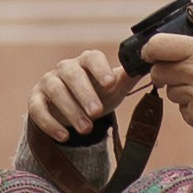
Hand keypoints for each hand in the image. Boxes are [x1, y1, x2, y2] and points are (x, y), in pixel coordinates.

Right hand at [22, 0, 192, 175]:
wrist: (71, 110)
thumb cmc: (97, 94)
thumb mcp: (115, 87)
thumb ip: (130, 77)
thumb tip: (157, 64)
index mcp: (86, 62)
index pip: (91, 57)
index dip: (99, 69)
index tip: (110, 83)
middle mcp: (64, 69)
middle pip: (70, 74)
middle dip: (83, 93)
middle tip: (96, 113)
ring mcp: (47, 83)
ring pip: (53, 90)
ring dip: (69, 109)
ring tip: (85, 128)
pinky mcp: (35, 100)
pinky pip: (37, 109)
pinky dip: (49, 122)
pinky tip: (63, 135)